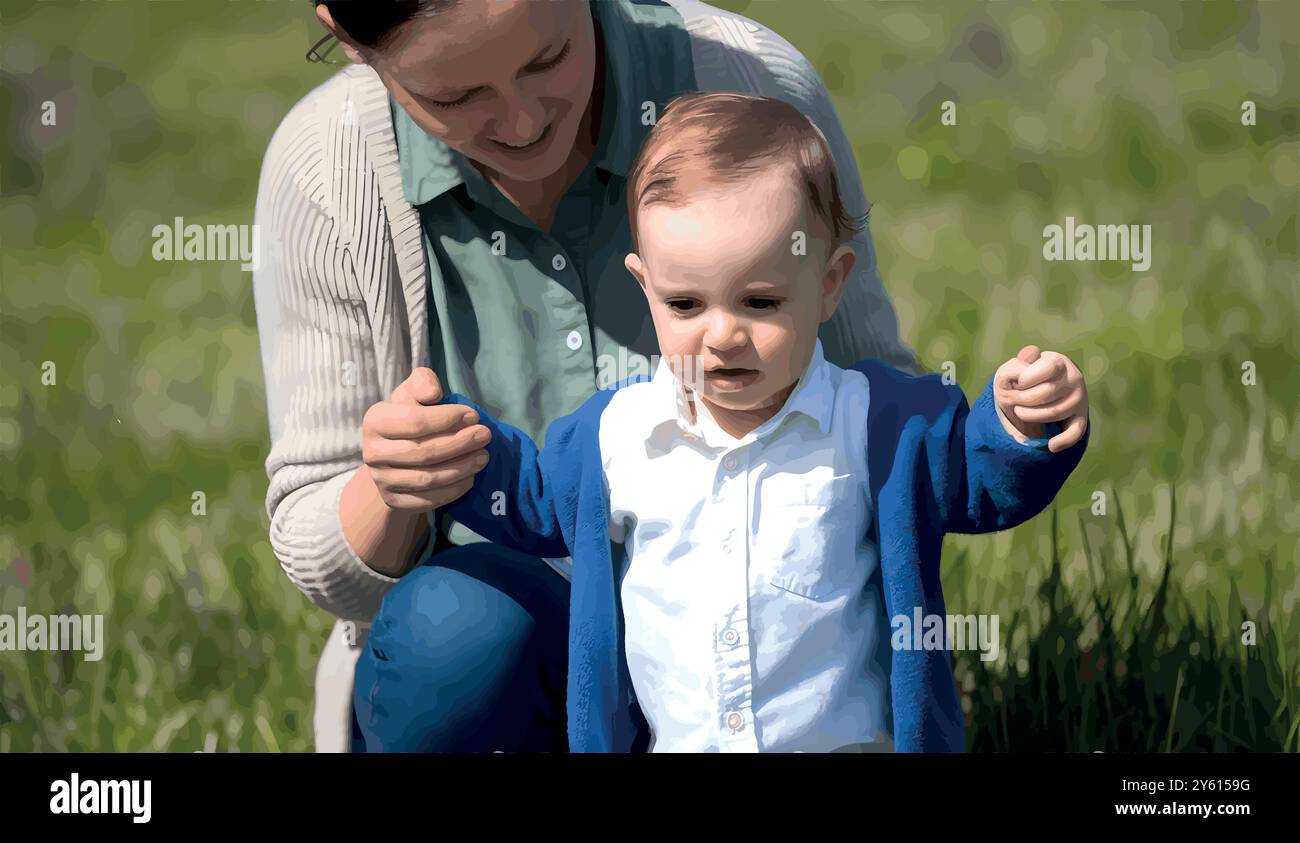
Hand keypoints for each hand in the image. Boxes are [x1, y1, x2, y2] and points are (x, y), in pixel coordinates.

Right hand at [360, 367, 491, 511]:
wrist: (391, 457)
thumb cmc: (408, 417)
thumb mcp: (412, 393)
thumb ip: (422, 382)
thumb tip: (433, 393)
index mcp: (375, 421)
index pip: (415, 421)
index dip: (448, 419)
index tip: (474, 415)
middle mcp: (372, 453)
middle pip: (424, 452)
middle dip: (460, 443)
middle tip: (485, 435)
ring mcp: (381, 480)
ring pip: (428, 478)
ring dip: (462, 468)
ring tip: (483, 456)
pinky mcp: (393, 501)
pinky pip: (428, 500)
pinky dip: (454, 489)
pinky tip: (470, 477)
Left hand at [993, 346, 1088, 452]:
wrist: (1050, 385)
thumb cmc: (1033, 373)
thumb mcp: (1029, 362)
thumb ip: (1025, 358)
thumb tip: (1030, 352)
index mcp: (1061, 362)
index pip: (1048, 368)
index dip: (1027, 378)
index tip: (1017, 382)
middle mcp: (1075, 379)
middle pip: (1046, 393)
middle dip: (1022, 399)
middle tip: (1009, 400)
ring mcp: (1080, 399)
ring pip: (1054, 412)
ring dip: (1031, 415)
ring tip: (1018, 412)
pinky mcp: (1081, 416)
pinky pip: (1076, 432)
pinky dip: (1064, 441)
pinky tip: (1051, 446)